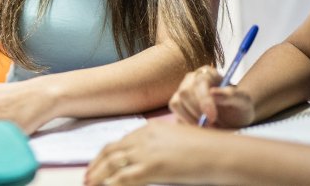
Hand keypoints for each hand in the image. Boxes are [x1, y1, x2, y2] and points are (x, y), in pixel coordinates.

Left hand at [85, 121, 223, 185]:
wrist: (222, 152)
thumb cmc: (208, 149)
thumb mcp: (179, 142)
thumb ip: (161, 148)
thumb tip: (150, 162)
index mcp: (151, 129)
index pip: (120, 142)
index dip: (105, 156)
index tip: (97, 166)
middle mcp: (145, 137)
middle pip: (111, 152)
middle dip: (96, 166)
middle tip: (87, 178)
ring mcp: (147, 152)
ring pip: (113, 165)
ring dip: (99, 176)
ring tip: (90, 185)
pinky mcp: (153, 167)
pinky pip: (125, 178)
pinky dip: (112, 184)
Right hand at [168, 66, 254, 127]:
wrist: (233, 120)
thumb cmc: (239, 108)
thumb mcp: (243, 102)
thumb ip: (231, 95)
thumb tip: (213, 92)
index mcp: (208, 74)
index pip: (199, 82)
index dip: (204, 100)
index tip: (212, 117)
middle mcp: (191, 80)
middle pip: (185, 93)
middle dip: (198, 112)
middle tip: (213, 126)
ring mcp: (182, 92)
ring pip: (177, 103)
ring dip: (191, 119)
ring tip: (208, 128)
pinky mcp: (177, 106)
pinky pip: (175, 114)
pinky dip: (187, 124)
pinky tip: (201, 128)